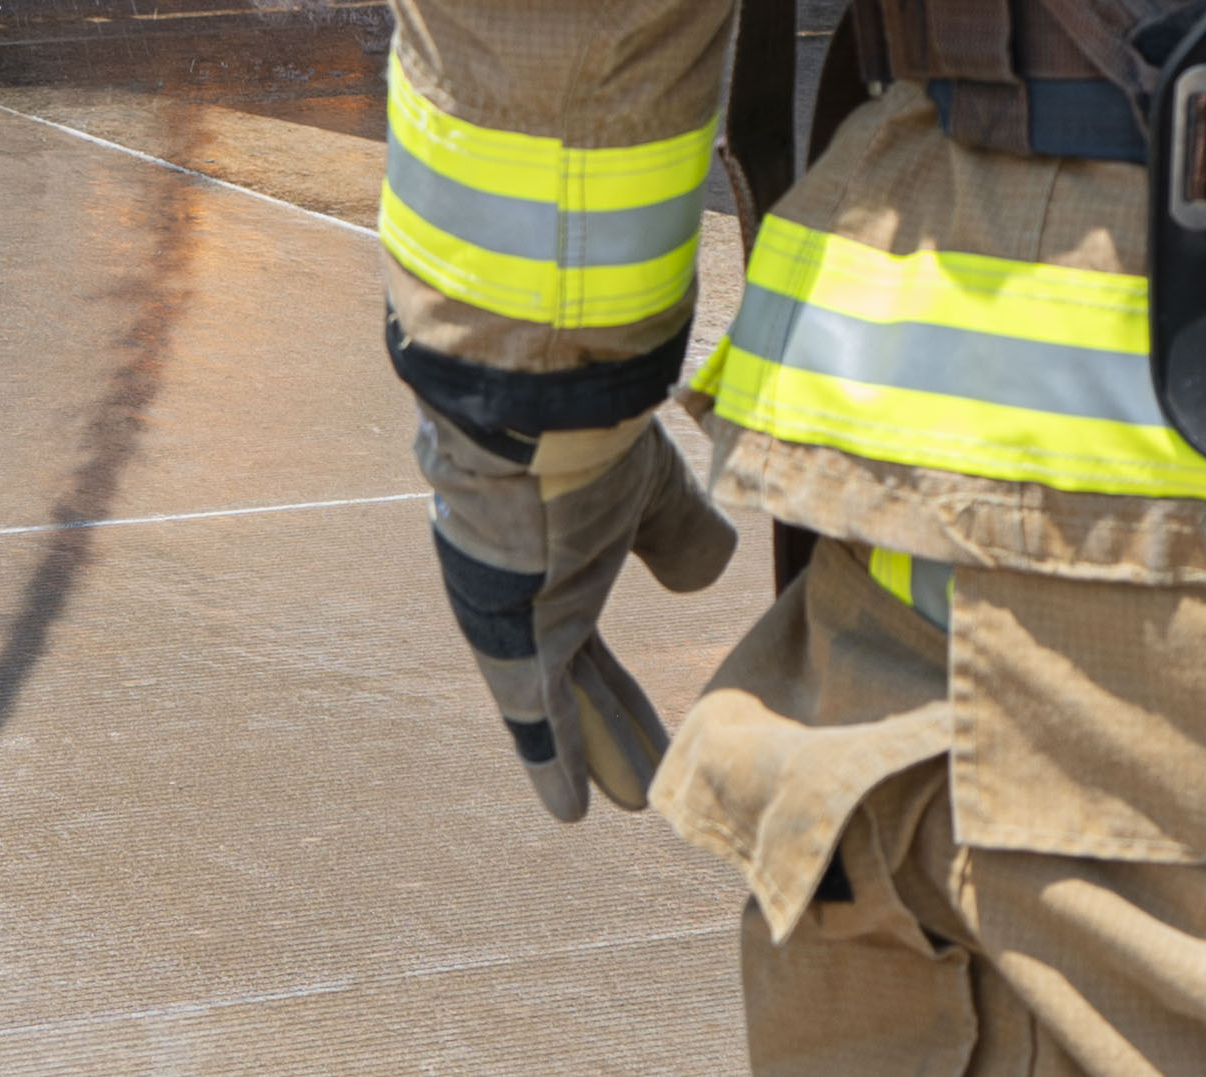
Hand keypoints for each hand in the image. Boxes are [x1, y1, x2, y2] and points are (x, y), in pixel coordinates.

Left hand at [417, 406, 735, 821]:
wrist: (537, 394)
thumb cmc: (596, 430)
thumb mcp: (657, 490)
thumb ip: (682, 535)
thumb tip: (702, 575)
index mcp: (560, 557)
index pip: (586, 646)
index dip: (616, 697)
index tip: (649, 736)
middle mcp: (525, 588)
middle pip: (568, 679)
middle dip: (601, 732)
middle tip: (630, 792)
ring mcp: (507, 608)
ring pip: (551, 698)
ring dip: (581, 752)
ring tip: (598, 810)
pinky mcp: (503, 622)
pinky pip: (528, 703)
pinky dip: (553, 755)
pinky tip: (570, 810)